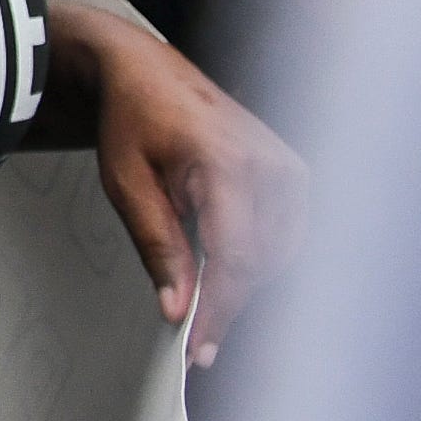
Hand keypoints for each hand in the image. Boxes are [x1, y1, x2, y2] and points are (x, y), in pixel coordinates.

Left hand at [67, 6, 303, 368]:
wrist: (148, 74)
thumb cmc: (133, 119)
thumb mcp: (126, 183)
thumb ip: (157, 246)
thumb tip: (178, 307)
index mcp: (226, 160)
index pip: (235, 256)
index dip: (219, 309)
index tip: (200, 346)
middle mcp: (271, 164)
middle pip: (260, 263)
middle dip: (226, 299)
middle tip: (191, 325)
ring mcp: (290, 169)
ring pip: (278, 257)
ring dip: (240, 279)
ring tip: (198, 275)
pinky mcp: (295, 176)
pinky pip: (285, 238)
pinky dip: (255, 257)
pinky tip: (220, 255)